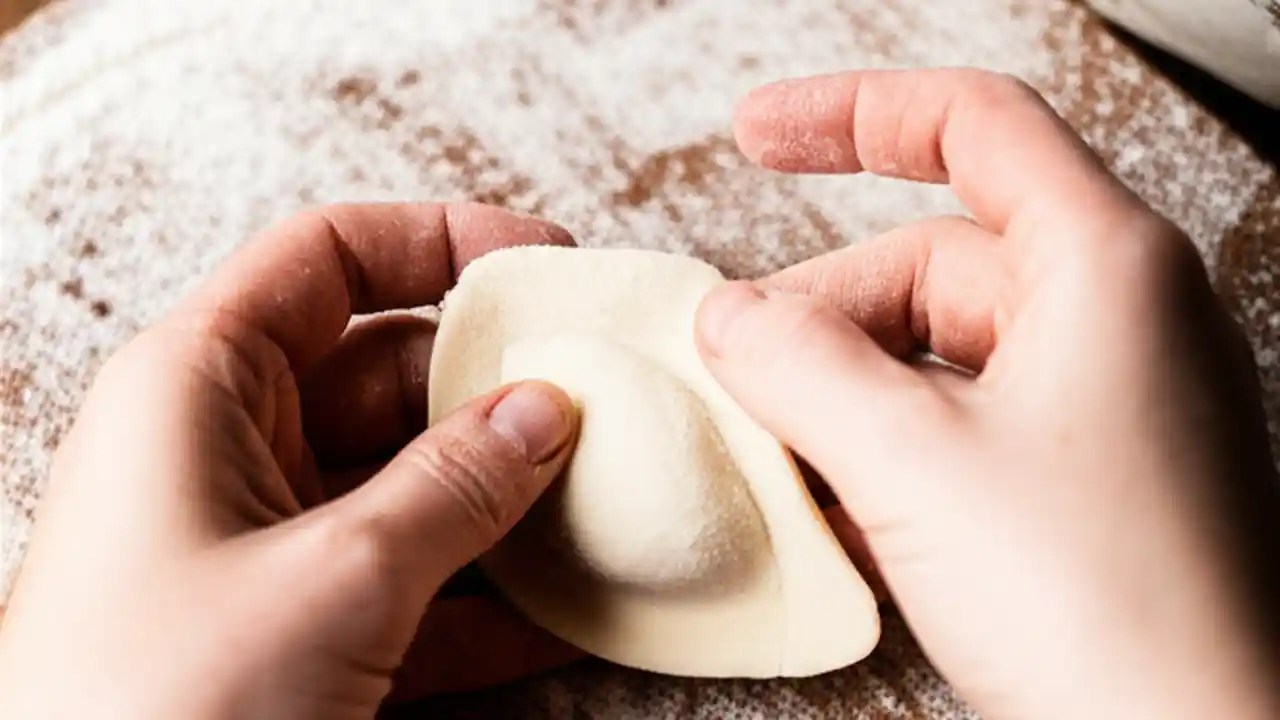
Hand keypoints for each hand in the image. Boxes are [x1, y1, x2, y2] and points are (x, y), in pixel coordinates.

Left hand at [0, 203, 582, 718]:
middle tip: (603, 402)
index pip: (327, 259)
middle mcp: (225, 452)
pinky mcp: (290, 630)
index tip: (546, 262)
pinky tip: (564, 613)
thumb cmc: (158, 708)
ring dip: (504, 501)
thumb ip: (453, 487)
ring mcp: (260, 546)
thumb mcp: (333, 578)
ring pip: (406, 485)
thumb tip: (547, 411)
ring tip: (605, 502)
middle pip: (385, 374)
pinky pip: (406, 584)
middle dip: (495, 388)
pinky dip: (482, 600)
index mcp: (197, 387)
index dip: (440, 242)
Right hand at [696, 69, 1279, 719]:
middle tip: (736, 373)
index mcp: (1104, 268)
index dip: (851, 113)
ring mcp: (1105, 406)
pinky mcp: (1086, 483)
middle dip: (820, 314)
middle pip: (930, 262)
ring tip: (778, 451)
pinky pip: (962, 428)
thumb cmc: (1107, 612)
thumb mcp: (914, 464)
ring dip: (843, 394)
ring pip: (936, 356)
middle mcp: (1116, 320)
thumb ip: (799, 367)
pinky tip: (834, 504)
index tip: (754, 134)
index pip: (972, 126)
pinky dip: (887, 450)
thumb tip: (728, 317)